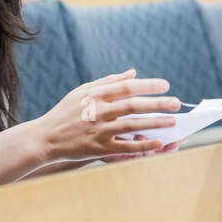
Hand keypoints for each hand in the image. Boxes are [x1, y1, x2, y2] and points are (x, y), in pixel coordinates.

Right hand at [33, 69, 181, 162]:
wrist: (44, 138)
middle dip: (157, 103)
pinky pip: (125, 147)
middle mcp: (97, 111)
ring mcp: (98, 130)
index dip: (148, 86)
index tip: (165, 85)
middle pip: (133, 105)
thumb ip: (108, 82)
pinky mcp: (98, 148)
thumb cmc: (65, 113)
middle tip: (177, 103)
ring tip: (173, 121)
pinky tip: (158, 143)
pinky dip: (143, 146)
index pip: (127, 87)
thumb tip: (133, 73)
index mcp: (94, 95)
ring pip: (132, 125)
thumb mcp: (82, 92)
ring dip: (154, 123)